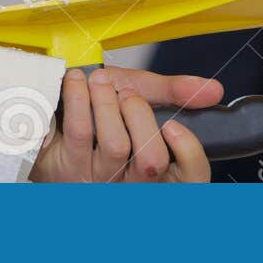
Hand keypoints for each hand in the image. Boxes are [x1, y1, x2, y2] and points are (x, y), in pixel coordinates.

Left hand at [28, 67, 222, 182]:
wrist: (49, 113)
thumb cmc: (99, 109)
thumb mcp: (137, 94)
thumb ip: (172, 91)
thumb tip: (213, 89)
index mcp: (154, 169)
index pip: (193, 179)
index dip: (189, 152)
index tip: (174, 124)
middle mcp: (129, 182)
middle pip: (152, 161)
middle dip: (139, 114)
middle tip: (125, 93)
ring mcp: (97, 179)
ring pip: (114, 145)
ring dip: (106, 101)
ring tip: (97, 80)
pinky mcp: (64, 168)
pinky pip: (78, 132)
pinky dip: (79, 98)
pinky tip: (74, 82)